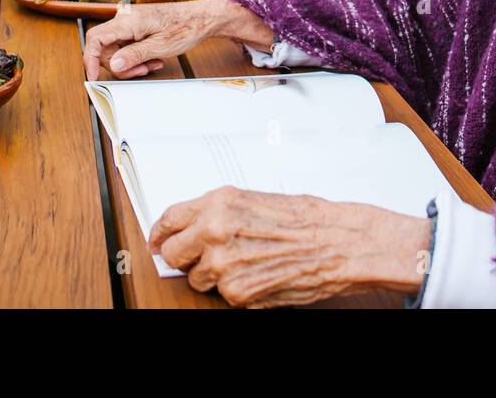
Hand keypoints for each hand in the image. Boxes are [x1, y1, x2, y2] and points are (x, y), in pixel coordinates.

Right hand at [82, 0, 271, 78]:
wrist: (201, 17)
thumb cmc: (184, 28)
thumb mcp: (160, 46)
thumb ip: (134, 55)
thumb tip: (113, 65)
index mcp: (128, 21)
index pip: (95, 38)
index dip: (90, 59)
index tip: (93, 77)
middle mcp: (125, 19)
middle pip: (106, 48)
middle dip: (121, 65)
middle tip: (142, 71)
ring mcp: (130, 23)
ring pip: (117, 50)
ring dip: (132, 62)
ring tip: (153, 64)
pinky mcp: (136, 28)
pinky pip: (127, 46)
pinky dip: (137, 56)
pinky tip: (154, 58)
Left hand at [148, 187, 432, 306]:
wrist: (338, 243)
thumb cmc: (306, 219)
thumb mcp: (255, 200)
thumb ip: (218, 212)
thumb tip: (192, 227)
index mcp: (218, 203)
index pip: (169, 219)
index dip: (160, 234)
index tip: (157, 242)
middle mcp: (214, 231)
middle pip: (172, 254)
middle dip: (185, 258)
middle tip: (203, 258)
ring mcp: (223, 265)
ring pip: (196, 279)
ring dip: (214, 276)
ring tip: (246, 263)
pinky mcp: (236, 293)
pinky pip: (223, 296)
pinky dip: (237, 290)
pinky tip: (260, 274)